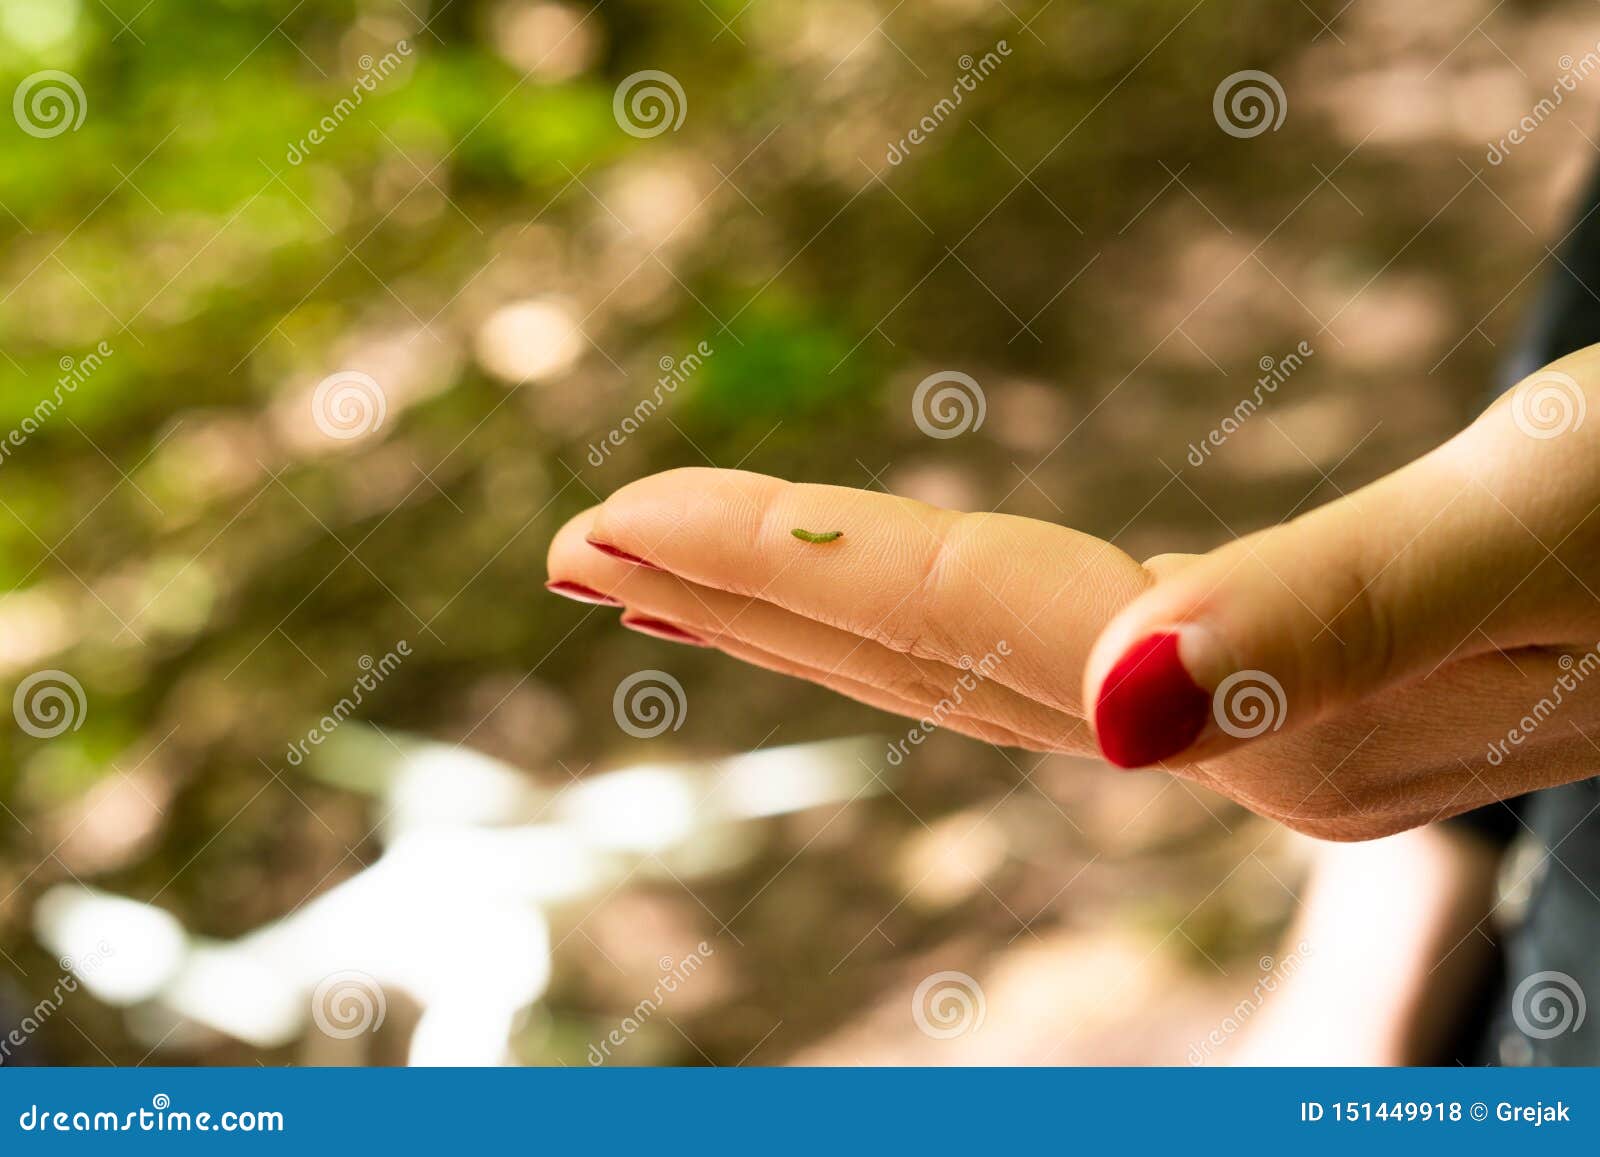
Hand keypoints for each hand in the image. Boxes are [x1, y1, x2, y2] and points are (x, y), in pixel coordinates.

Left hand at [546, 347, 1599, 839]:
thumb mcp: (1546, 531)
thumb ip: (1345, 618)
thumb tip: (1124, 710)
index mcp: (1263, 711)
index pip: (966, 629)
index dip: (786, 567)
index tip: (608, 519)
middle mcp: (1229, 735)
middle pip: (930, 664)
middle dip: (744, 600)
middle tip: (571, 543)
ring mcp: (1247, 719)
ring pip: (975, 662)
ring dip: (814, 611)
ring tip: (666, 568)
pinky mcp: (1277, 674)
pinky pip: (1054, 643)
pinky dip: (938, 611)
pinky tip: (899, 601)